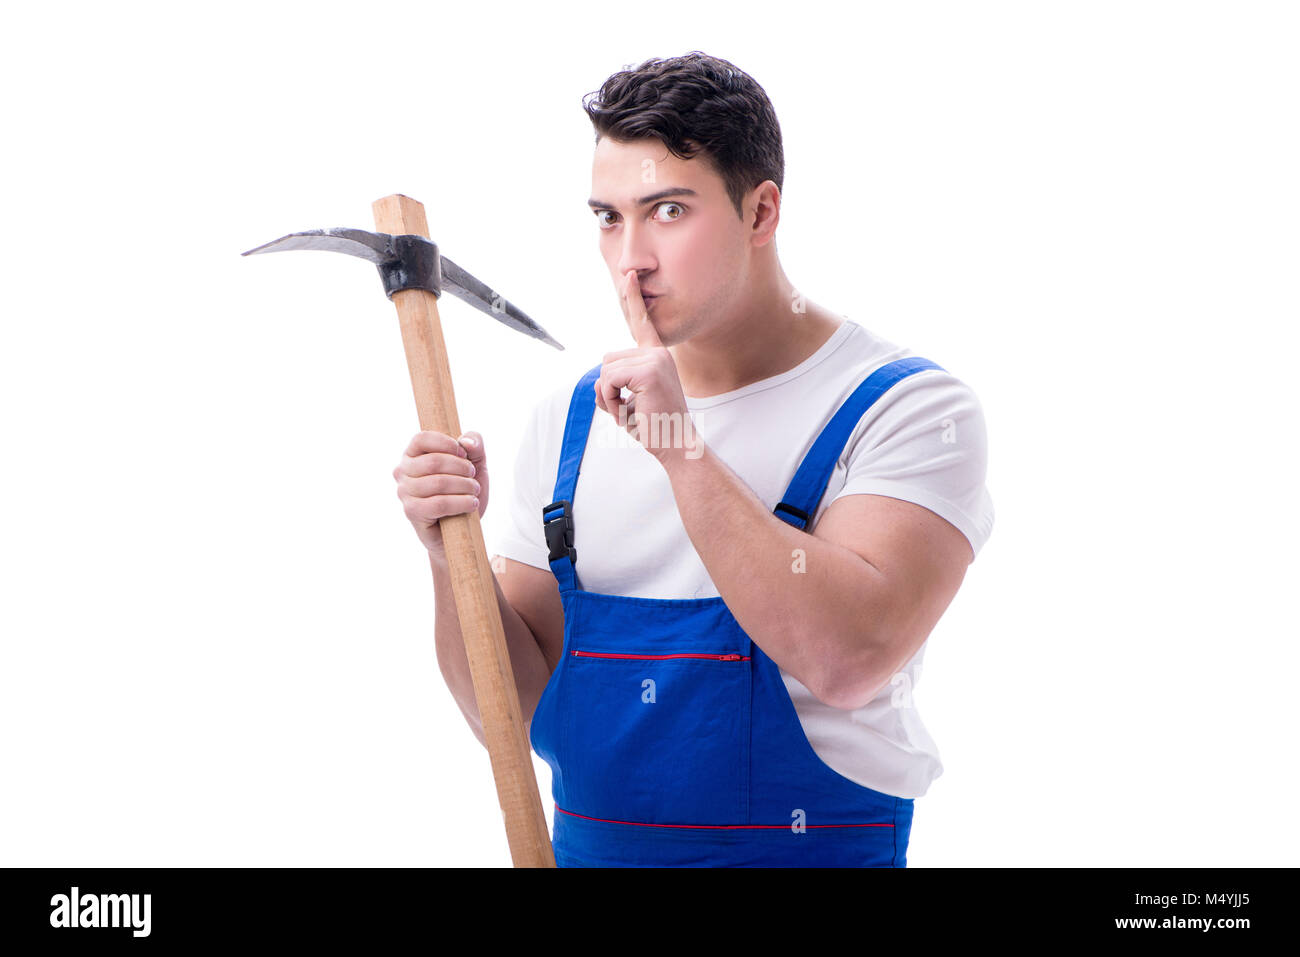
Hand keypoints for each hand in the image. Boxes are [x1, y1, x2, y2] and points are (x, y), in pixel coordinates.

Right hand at [393, 430, 486, 554]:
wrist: (463, 528)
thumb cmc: (464, 491)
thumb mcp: (476, 463)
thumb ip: (475, 443)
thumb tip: (466, 442)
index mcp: (413, 454)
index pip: (421, 439)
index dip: (447, 443)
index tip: (465, 454)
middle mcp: (403, 471)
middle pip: (434, 462)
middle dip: (462, 468)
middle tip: (473, 477)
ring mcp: (404, 492)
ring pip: (438, 483)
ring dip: (465, 486)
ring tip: (474, 492)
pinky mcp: (412, 512)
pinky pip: (439, 504)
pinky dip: (461, 503)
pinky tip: (472, 504)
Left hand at [594, 269, 693, 465]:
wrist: (675, 444)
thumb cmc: (653, 426)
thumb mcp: (632, 399)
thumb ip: (618, 383)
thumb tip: (600, 379)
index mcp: (656, 356)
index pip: (641, 324)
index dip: (633, 299)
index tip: (629, 275)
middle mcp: (658, 353)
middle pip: (607, 360)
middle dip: (608, 388)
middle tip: (630, 408)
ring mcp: (655, 360)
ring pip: (605, 372)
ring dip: (609, 398)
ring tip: (632, 411)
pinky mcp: (649, 372)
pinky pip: (609, 381)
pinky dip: (611, 401)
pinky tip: (630, 412)